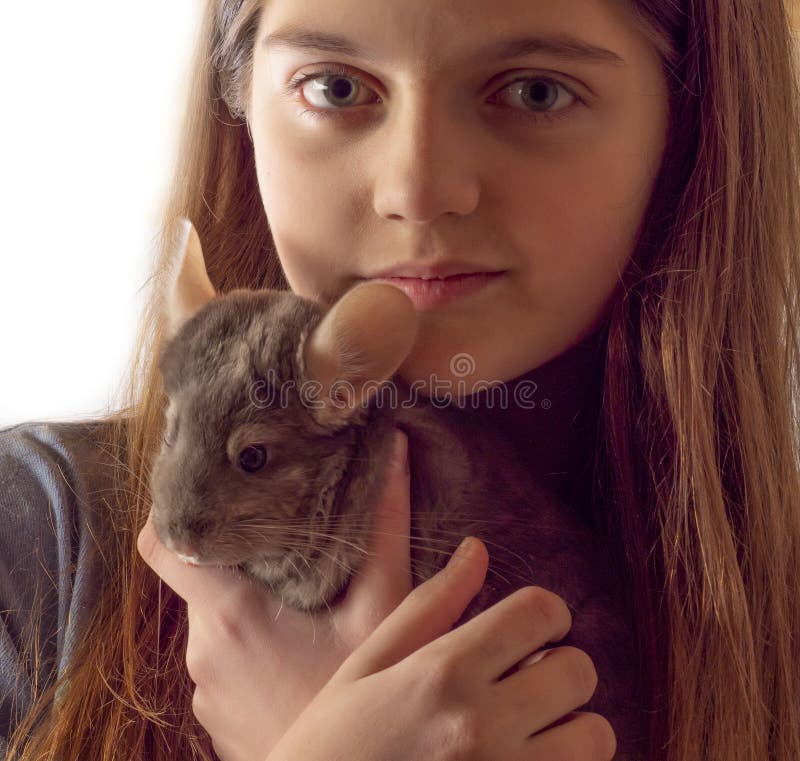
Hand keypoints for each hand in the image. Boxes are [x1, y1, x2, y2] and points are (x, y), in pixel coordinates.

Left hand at [137, 429, 416, 760]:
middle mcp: (202, 649)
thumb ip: (384, 528)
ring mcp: (204, 689)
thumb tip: (393, 449)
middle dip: (240, 559)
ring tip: (302, 603)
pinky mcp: (214, 716)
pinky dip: (250, 647)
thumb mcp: (384, 608)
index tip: (215, 494)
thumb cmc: (363, 699)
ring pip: (215, 621)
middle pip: (202, 578)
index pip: (161, 544)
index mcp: (230, 613)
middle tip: (290, 545)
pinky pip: (222, 661)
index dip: (176, 511)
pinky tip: (296, 654)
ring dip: (249, 606)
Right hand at [267, 535, 617, 760]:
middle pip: (580, 672)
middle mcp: (483, 728)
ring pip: (596, 738)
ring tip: (531, 732)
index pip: (540, 612)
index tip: (530, 627)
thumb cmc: (331, 745)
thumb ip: (429, 606)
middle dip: (560, 667)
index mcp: (444, 673)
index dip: (545, 612)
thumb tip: (476, 550)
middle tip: (527, 681)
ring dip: (572, 728)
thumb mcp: (366, 666)